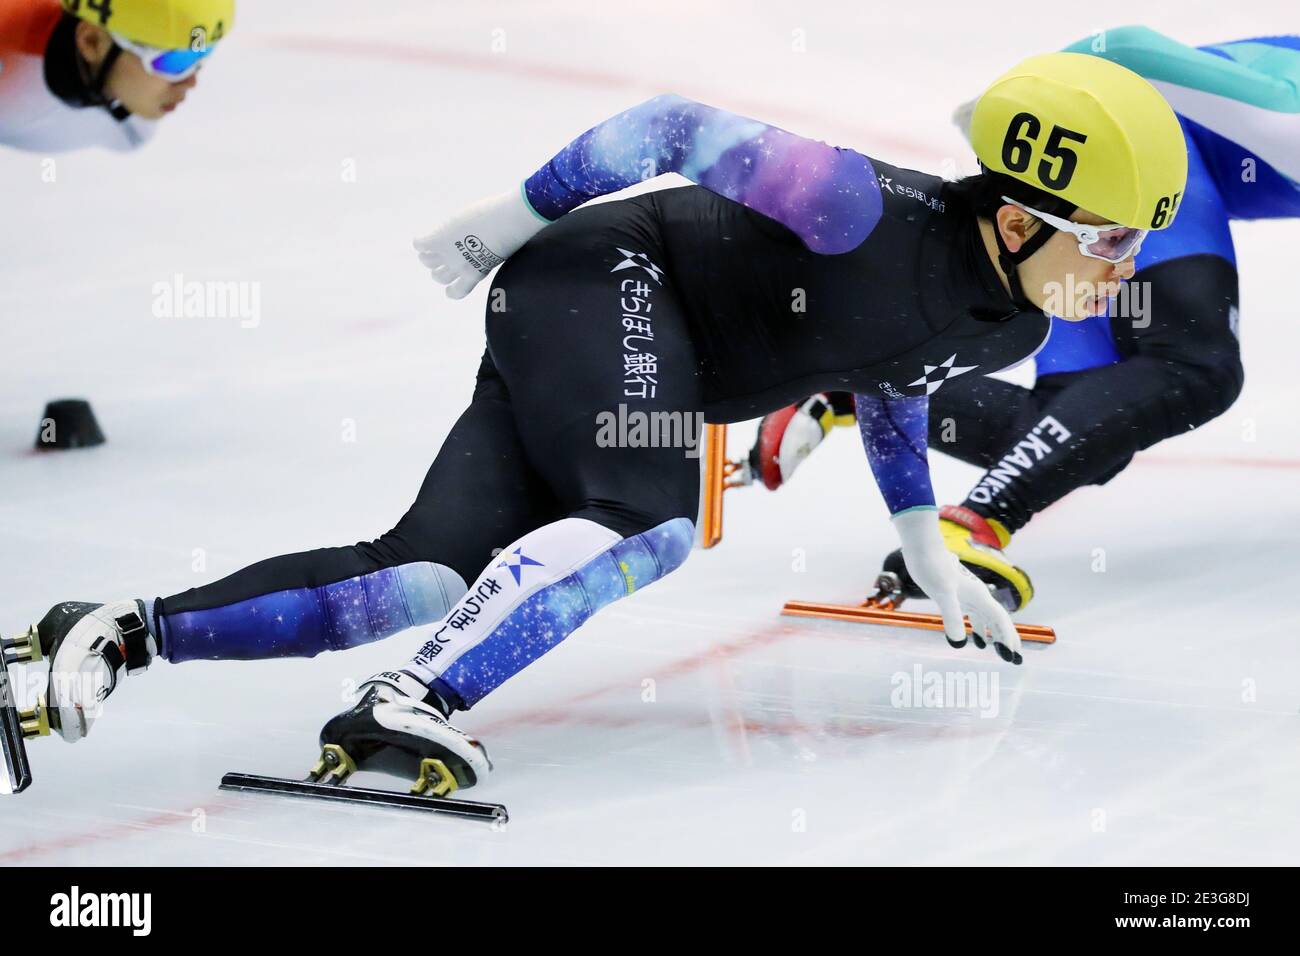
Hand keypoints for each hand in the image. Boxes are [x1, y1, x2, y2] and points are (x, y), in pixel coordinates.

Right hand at [413, 188, 548, 299]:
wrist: (509, 220)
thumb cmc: (511, 232)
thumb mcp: (498, 252)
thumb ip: (485, 255)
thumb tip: (483, 245)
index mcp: (475, 274)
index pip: (456, 292)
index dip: (451, 289)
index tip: (450, 285)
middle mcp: (460, 267)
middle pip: (438, 277)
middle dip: (438, 268)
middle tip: (442, 256)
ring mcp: (449, 253)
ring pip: (426, 261)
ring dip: (427, 253)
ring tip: (432, 244)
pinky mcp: (440, 238)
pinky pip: (420, 244)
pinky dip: (419, 241)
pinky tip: (423, 238)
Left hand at [891, 508, 1022, 663]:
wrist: (922, 547)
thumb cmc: (933, 567)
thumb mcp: (942, 594)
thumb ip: (952, 617)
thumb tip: (959, 643)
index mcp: (979, 596)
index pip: (1000, 620)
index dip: (1008, 638)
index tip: (1013, 656)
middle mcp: (977, 595)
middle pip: (997, 620)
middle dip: (1005, 639)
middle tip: (1013, 659)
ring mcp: (967, 594)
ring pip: (985, 618)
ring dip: (990, 634)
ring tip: (994, 650)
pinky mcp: (955, 593)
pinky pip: (972, 613)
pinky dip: (976, 626)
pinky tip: (971, 637)